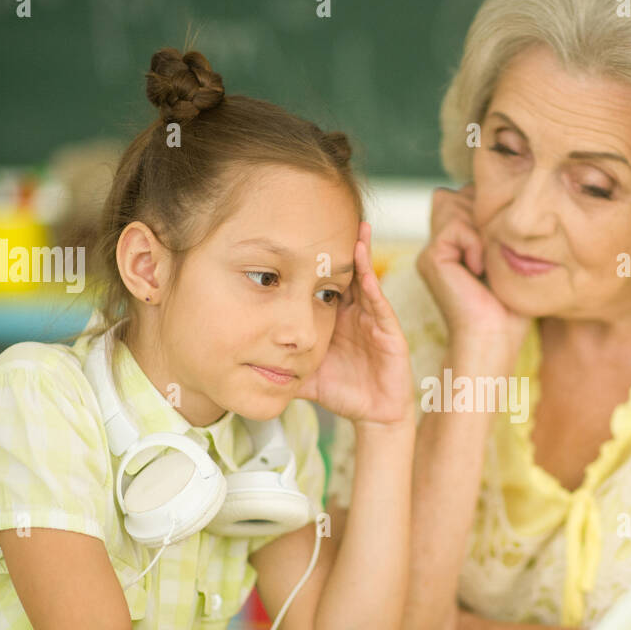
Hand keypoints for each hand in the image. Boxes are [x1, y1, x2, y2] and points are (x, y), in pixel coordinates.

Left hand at [296, 221, 412, 427]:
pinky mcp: (390, 334)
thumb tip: (240, 360)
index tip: (298, 235)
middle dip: (340, 246)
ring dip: (362, 256)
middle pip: (346, 272)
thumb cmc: (340, 391)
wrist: (372, 414)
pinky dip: (373, 288)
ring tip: (357, 230)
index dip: (313, 259)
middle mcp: (354, 313)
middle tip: (330, 215)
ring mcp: (374, 321)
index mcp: (334, 317)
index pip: (323, 281)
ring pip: (366, 281)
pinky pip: (381, 307)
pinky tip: (364, 271)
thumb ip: (276, 362)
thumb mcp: (301, 371)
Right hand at [417, 184, 529, 365]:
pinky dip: (474, 244)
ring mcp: (432, 250)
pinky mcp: (430, 257)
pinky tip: (478, 271)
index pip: (466, 195)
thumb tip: (487, 190)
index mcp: (456, 242)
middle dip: (483, 216)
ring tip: (485, 264)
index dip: (487, 209)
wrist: (494, 337)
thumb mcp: (507, 254)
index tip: (499, 246)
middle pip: (458, 194)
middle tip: (492, 256)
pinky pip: (455, 225)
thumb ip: (494, 223)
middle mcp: (439, 244)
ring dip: (479, 230)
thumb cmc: (509, 305)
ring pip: (454, 203)